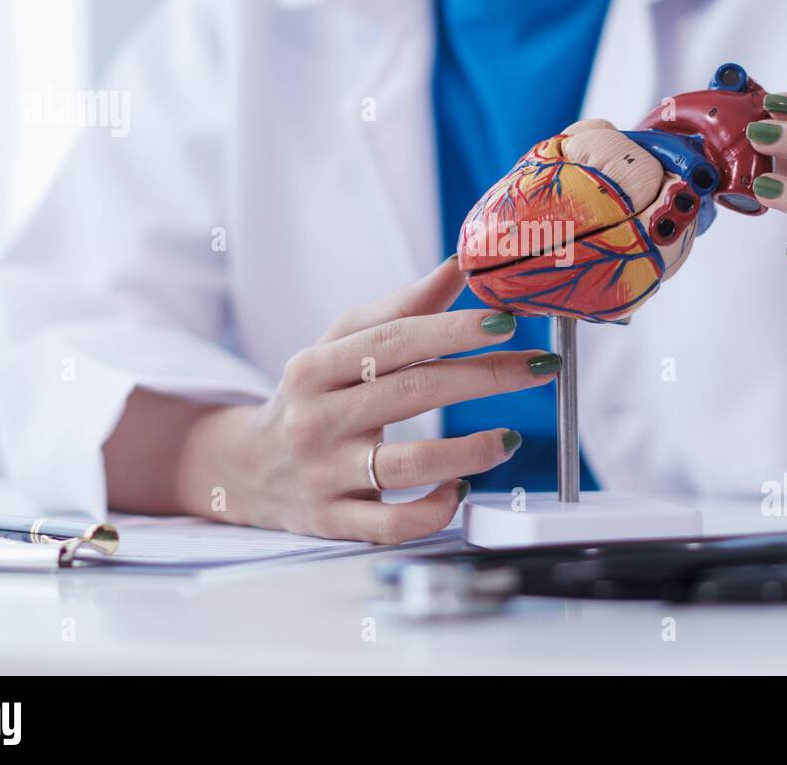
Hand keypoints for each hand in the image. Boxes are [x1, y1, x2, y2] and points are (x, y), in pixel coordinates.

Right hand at [169, 258, 559, 542]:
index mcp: (316, 366)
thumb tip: (461, 264)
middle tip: (540, 367)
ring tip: (510, 439)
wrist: (246, 469)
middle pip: (412, 392)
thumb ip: (403, 306)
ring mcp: (324, 475)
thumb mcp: (341, 344)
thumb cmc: (311, 395)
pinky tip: (461, 488)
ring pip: (408, 464)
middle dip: (486, 377)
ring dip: (470, 452)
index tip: (508, 319)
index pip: (394, 340)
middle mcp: (317, 419)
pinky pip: (393, 523)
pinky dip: (435, 508)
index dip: (453, 329)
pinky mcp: (333, 522)